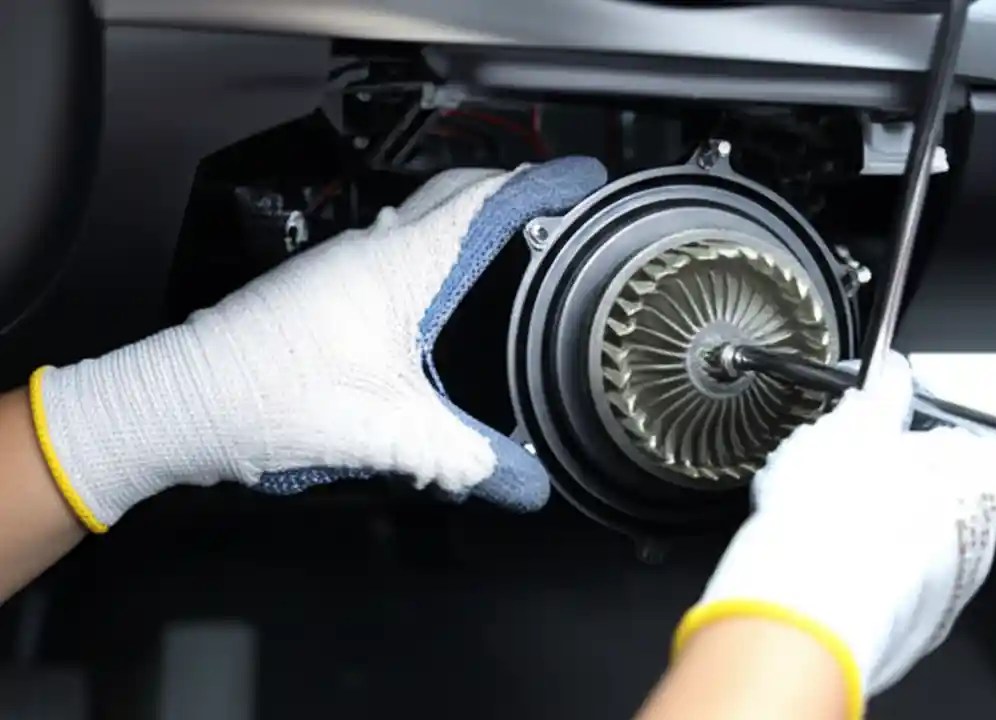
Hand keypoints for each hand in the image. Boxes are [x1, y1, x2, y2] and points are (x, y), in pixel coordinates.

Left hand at [29, 158, 606, 531]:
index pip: (490, 203)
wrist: (178, 402)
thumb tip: (525, 484)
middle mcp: (371, 249)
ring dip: (467, 219)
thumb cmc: (268, 400)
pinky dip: (431, 248)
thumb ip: (469, 461)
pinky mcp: (319, 283)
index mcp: (401, 267)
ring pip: (421, 217)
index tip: (583, 180)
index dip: (545, 188)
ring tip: (507, 245)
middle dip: (513, 193)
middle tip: (553, 208)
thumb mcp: (391, 437)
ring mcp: (340, 261)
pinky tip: (436, 293)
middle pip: (459, 194)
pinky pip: (392, 244)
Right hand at [674, 353, 995, 715]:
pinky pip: (894, 590)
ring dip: (879, 532)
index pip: (952, 435)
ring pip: (913, 544)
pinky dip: (868, 577)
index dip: (906, 431)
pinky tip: (828, 566)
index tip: (871, 432)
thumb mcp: (850, 425)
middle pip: (935, 492)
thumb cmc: (829, 513)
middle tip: (840, 479)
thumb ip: (882, 392)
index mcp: (975, 471)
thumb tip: (893, 372)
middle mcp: (979, 533)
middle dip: (892, 484)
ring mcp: (952, 587)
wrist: (804, 610)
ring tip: (826, 525)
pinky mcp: (919, 630)